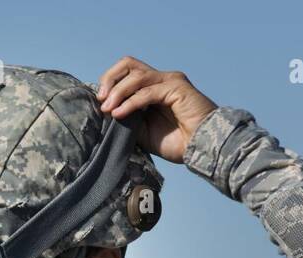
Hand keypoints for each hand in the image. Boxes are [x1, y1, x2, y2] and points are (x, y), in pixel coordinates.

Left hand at [96, 57, 216, 163]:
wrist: (202, 148)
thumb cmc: (177, 142)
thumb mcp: (142, 131)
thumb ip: (126, 118)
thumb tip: (105, 113)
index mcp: (154, 87)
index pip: (127, 72)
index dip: (109, 83)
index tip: (99, 103)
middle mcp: (162, 79)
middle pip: (129, 64)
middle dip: (110, 79)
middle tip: (101, 100)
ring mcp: (170, 81)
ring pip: (136, 76)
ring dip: (117, 92)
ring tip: (108, 109)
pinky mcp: (177, 88)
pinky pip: (147, 91)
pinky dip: (130, 102)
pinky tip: (119, 114)